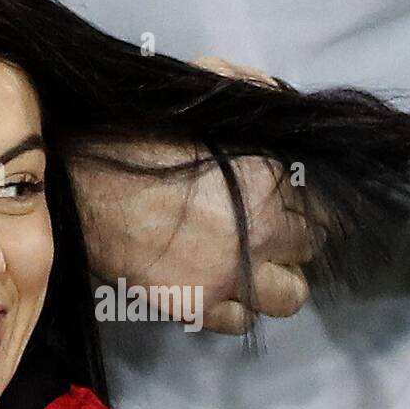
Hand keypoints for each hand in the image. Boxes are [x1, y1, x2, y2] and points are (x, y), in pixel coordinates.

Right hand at [69, 57, 314, 334]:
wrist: (79, 176)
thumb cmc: (139, 128)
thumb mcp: (205, 85)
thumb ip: (256, 93)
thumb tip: (286, 106)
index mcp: (273, 175)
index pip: (330, 202)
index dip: (314, 200)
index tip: (298, 198)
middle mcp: (263, 230)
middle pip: (312, 247)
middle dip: (295, 234)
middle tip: (268, 225)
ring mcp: (232, 276)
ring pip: (292, 296)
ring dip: (279, 278)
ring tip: (254, 262)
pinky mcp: (198, 307)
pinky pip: (244, 323)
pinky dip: (239, 306)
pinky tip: (222, 283)